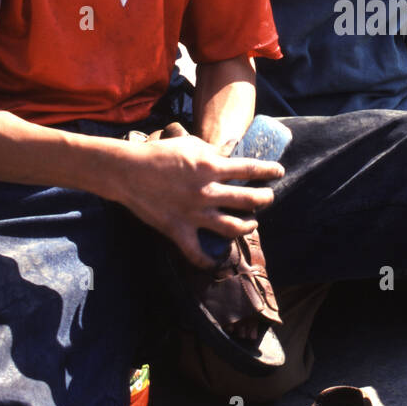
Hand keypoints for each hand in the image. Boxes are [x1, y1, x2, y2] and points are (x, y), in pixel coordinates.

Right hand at [118, 122, 283, 266]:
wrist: (128, 171)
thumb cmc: (159, 153)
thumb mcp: (191, 144)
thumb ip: (212, 153)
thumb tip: (228, 158)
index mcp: (211, 167)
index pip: (250, 169)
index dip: (268, 171)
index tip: (278, 172)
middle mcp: (207, 192)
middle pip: (249, 200)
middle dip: (264, 199)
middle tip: (267, 198)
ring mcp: (194, 213)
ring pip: (233, 227)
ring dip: (248, 226)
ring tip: (252, 223)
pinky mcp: (178, 230)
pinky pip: (196, 252)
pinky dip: (207, 260)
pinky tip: (216, 261)